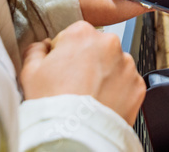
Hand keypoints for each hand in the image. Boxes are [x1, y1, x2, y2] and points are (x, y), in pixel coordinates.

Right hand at [20, 21, 145, 124]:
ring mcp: (126, 65)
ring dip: (104, 75)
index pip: (72, 35)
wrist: (75, 136)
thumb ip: (35, 50)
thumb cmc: (53, 105)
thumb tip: (41, 47)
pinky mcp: (138, 85)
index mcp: (82, 33)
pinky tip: (102, 102)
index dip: (65, 53)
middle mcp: (109, 43)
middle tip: (74, 84)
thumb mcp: (30, 72)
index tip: (62, 68)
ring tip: (88, 96)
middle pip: (96, 48)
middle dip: (87, 62)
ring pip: (113, 65)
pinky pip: (126, 83)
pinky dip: (117, 91)